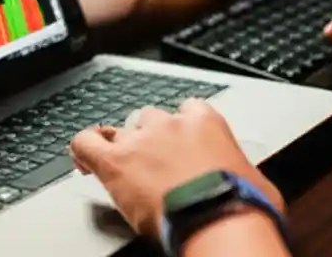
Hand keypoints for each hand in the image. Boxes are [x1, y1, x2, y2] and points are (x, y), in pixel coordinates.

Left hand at [69, 99, 282, 238]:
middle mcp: (170, 124)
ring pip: (120, 132)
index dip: (180, 130)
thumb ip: (235, 168)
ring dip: (122, 148)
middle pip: (149, 119)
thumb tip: (242, 182)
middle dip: (150, 140)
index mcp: (205, 122)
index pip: (187, 111)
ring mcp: (140, 141)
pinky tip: (80, 159)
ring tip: (122, 169)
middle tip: (153, 166)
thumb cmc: (242, 204)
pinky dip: (81, 149)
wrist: (219, 221)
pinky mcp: (115, 162)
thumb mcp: (251, 179)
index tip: (179, 146)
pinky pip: (86, 143)